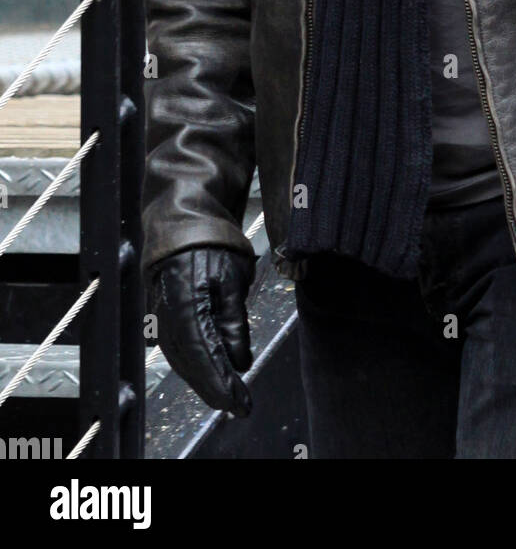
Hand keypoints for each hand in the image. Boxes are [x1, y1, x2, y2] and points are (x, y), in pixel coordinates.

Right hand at [146, 245, 255, 416]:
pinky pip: (178, 350)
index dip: (221, 383)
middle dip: (215, 389)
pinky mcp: (162, 318)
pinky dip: (194, 366)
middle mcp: (166, 317)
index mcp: (185, 304)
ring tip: (227, 396)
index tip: (239, 401)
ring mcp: (160, 319)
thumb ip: (233, 320)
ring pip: (182, 361)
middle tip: (239, 405)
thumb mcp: (231, 276)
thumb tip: (240, 360)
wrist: (179, 225)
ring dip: (203, 381)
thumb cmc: (208, 244)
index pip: (204, 355)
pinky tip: (209, 374)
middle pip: (191, 365)